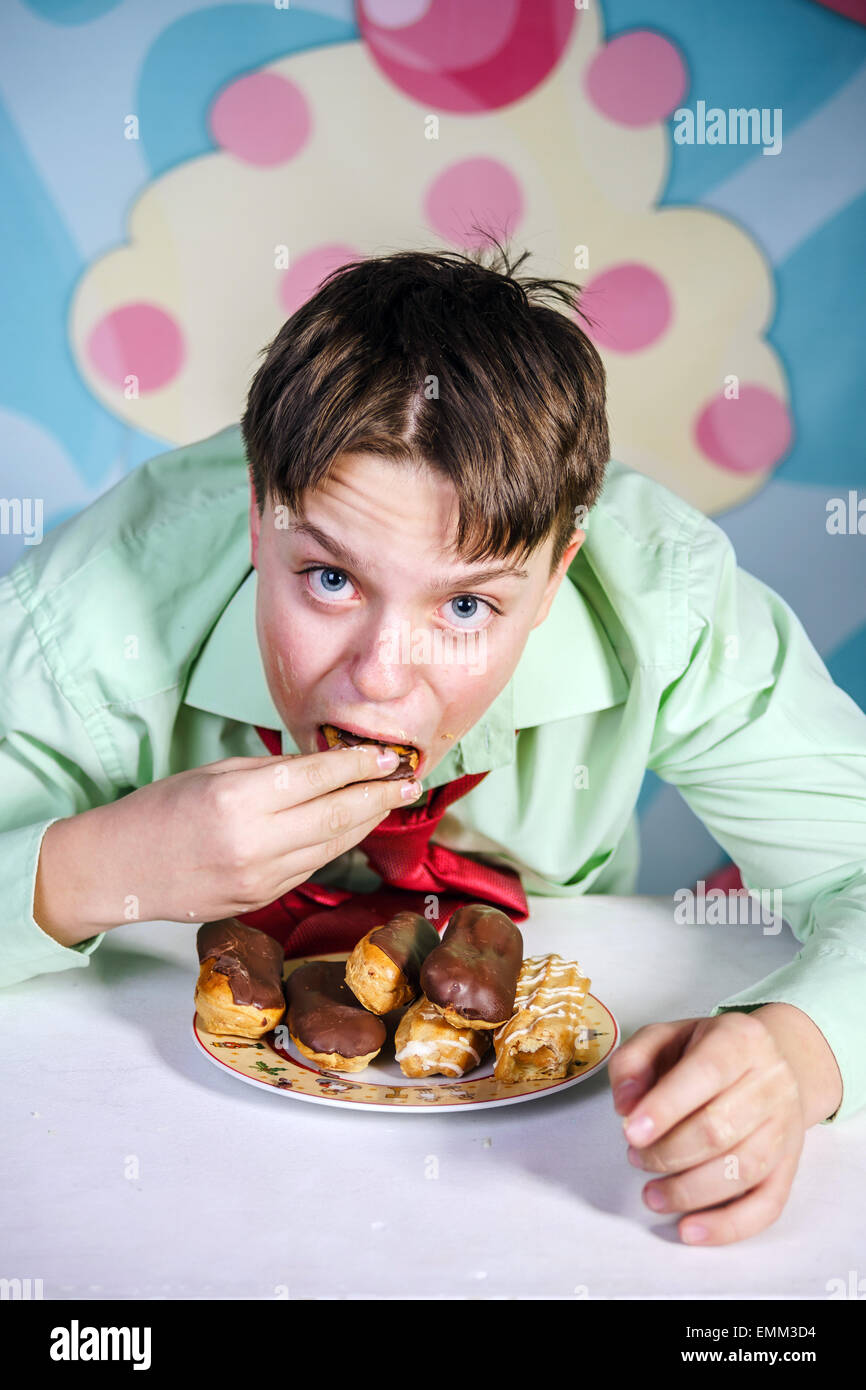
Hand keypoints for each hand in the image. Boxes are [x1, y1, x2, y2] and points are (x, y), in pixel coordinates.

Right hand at [33, 744, 420, 942]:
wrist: (120, 869)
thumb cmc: (162, 810)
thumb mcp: (216, 773)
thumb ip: (274, 771)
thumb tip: (326, 765)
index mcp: (240, 799)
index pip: (318, 777)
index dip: (360, 764)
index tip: (389, 755)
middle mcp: (256, 841)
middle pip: (339, 815)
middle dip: (380, 796)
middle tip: (409, 781)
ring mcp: (261, 877)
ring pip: (333, 845)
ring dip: (366, 822)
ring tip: (389, 801)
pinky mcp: (262, 899)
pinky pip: (311, 865)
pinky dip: (335, 844)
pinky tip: (350, 827)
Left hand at [608, 1011, 807, 1245]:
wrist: (766, 1062)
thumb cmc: (705, 1051)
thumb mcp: (664, 1036)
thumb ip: (634, 1061)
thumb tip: (625, 1105)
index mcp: (740, 1040)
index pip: (706, 1074)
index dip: (666, 1108)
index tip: (631, 1133)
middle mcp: (772, 1081)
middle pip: (720, 1129)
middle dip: (668, 1152)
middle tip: (635, 1157)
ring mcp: (786, 1126)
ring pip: (742, 1170)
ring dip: (688, 1191)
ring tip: (652, 1193)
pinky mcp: (790, 1164)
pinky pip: (767, 1205)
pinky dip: (727, 1226)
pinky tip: (690, 1230)